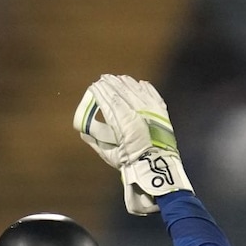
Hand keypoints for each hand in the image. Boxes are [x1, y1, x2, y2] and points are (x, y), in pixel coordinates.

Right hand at [74, 74, 190, 215]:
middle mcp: (139, 114)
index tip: (94, 85)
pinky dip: (146, 88)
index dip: (102, 92)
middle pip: (123, 93)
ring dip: (127, 83)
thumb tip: (83, 130)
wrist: (156, 167)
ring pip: (138, 91)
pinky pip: (153, 95)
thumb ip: (95, 141)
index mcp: (124, 124)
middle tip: (103, 78)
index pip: (110, 102)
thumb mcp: (108, 154)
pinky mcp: (162, 113)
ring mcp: (152, 111)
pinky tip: (140, 83)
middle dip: (112, 84)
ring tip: (119, 78)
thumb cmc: (129, 163)